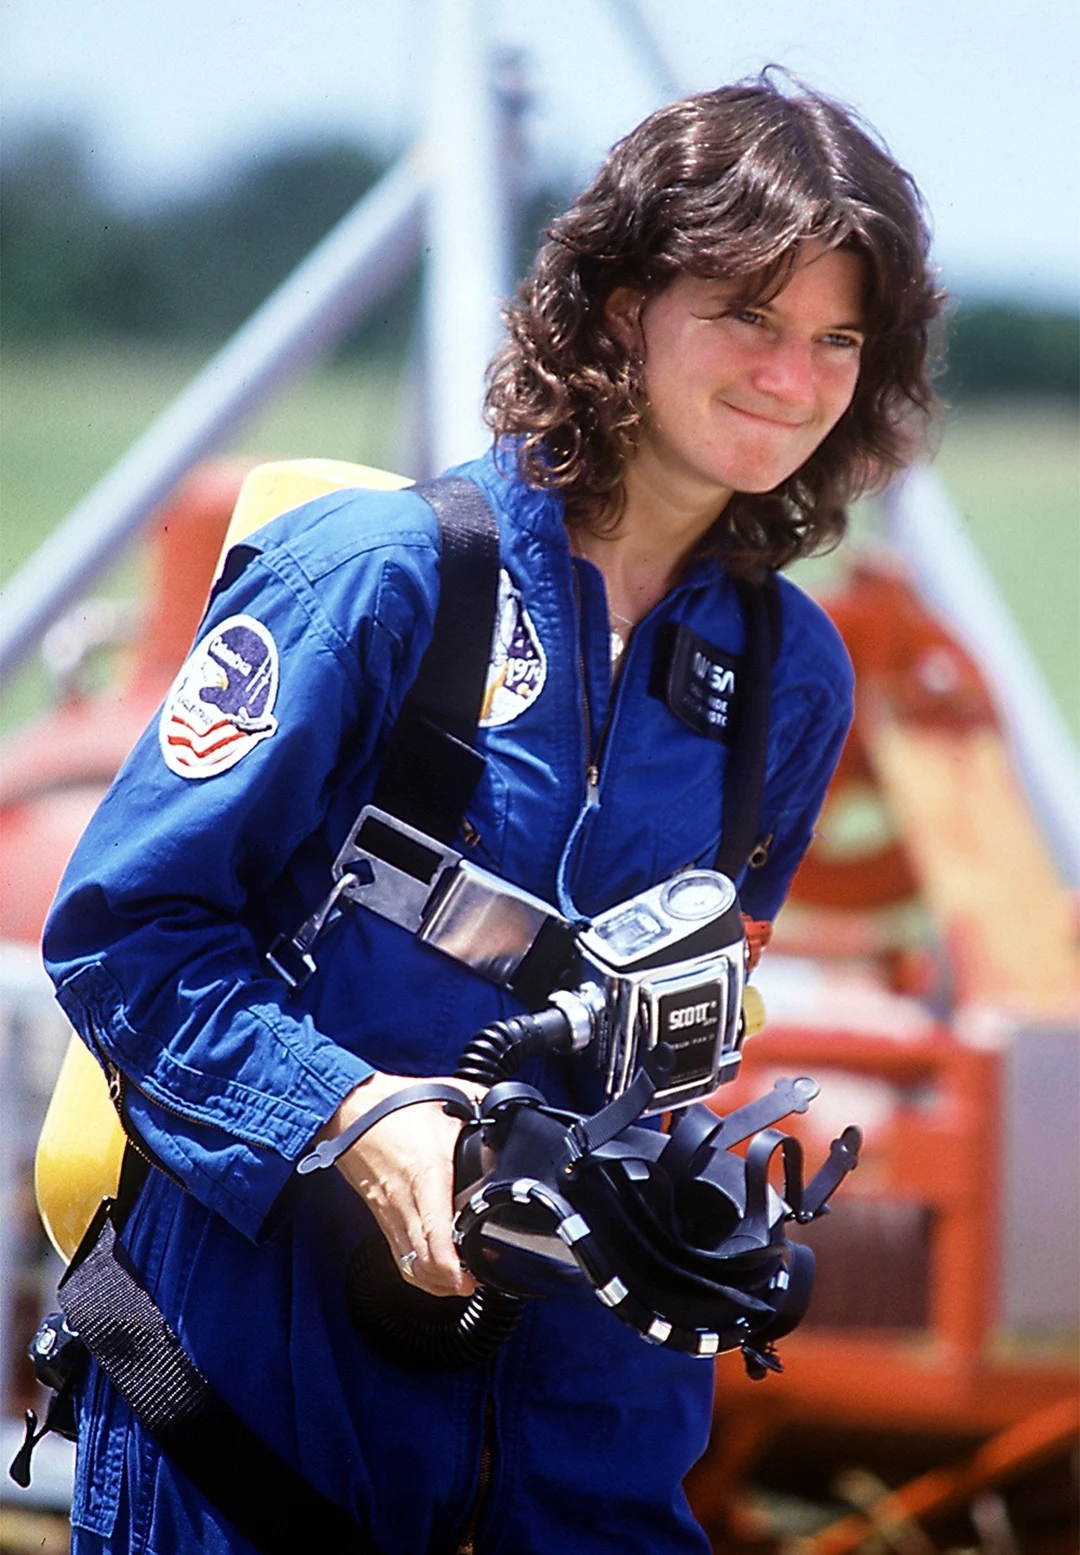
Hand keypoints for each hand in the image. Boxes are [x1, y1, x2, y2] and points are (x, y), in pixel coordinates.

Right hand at [315, 1071, 486, 1297]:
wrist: (349, 1109)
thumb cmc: (393, 1104)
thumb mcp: (448, 1097)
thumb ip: (484, 1106)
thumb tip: (514, 1112)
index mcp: (426, 1172)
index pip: (435, 1230)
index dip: (451, 1263)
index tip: (470, 1278)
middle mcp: (405, 1199)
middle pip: (424, 1260)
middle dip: (451, 1282)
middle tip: (479, 1283)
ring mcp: (390, 1212)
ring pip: (411, 1265)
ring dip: (435, 1282)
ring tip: (462, 1284)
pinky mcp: (381, 1216)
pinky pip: (399, 1257)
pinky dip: (418, 1273)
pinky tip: (435, 1274)